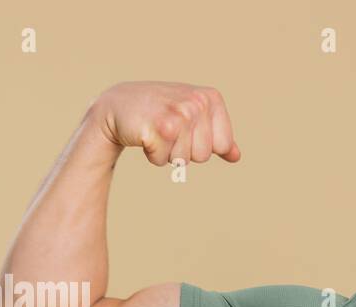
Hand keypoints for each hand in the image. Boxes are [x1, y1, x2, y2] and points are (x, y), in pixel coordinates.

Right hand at [90, 81, 241, 165]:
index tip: (187, 127)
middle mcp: (195, 102)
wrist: (119, 104)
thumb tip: (236, 156)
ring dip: (167, 153)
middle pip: (203, 156)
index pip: (223, 145)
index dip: (203, 144)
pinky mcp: (156, 128)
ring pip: (183, 161)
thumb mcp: (192, 117)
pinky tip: (145, 135)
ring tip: (156, 131)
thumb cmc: (161, 112)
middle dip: (184, 151)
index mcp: (210, 98)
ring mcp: (177, 114)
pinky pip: (163, 161)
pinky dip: (153, 155)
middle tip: (167, 130)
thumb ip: (217, 136)